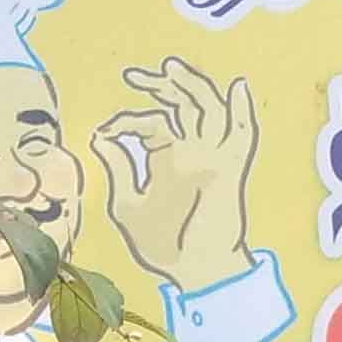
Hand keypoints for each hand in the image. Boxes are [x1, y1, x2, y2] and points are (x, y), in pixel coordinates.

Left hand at [93, 59, 259, 296]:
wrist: (194, 273)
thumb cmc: (162, 245)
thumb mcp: (127, 204)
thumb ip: (118, 169)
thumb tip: (99, 137)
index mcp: (167, 158)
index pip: (151, 122)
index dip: (128, 121)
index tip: (107, 132)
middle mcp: (191, 152)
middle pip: (183, 103)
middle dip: (162, 85)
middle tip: (136, 76)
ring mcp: (212, 158)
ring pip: (208, 109)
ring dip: (192, 86)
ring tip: (171, 69)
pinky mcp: (230, 170)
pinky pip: (242, 136)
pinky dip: (243, 112)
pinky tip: (238, 88)